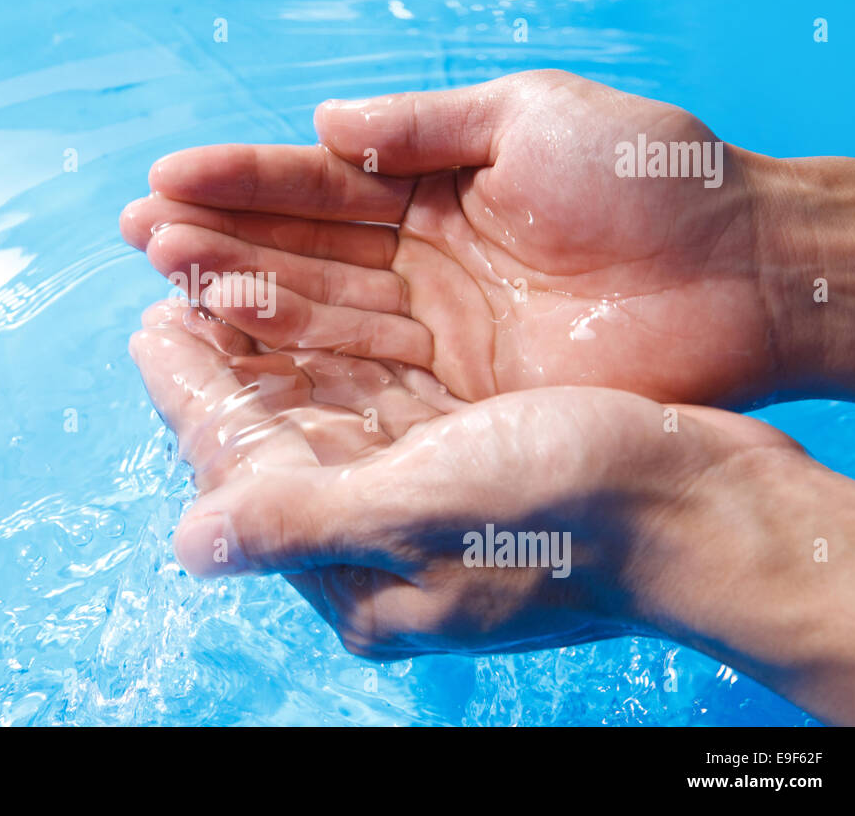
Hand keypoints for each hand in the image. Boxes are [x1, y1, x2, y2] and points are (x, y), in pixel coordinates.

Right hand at [122, 70, 854, 406]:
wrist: (743, 273)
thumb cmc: (647, 178)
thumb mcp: (531, 118)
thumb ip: (423, 127)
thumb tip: (322, 124)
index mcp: (434, 189)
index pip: (317, 187)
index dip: (242, 181)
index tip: (165, 178)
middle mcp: (421, 263)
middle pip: (301, 253)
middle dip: (221, 241)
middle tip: (142, 235)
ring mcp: (434, 332)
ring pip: (318, 315)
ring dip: (243, 298)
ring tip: (171, 284)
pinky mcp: (457, 394)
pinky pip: (362, 378)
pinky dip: (300, 364)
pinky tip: (236, 347)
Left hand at [129, 301, 854, 722]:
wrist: (706, 509)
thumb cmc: (572, 517)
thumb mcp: (423, 512)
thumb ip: (301, 523)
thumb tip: (191, 547)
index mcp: (356, 575)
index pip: (242, 474)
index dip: (191, 396)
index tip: (148, 323)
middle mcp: (379, 544)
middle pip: (274, 437)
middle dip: (222, 359)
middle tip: (173, 283)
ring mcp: (422, 501)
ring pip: (321, 407)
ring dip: (270, 341)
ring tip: (224, 277)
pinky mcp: (463, 461)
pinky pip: (376, 396)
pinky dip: (337, 347)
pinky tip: (312, 305)